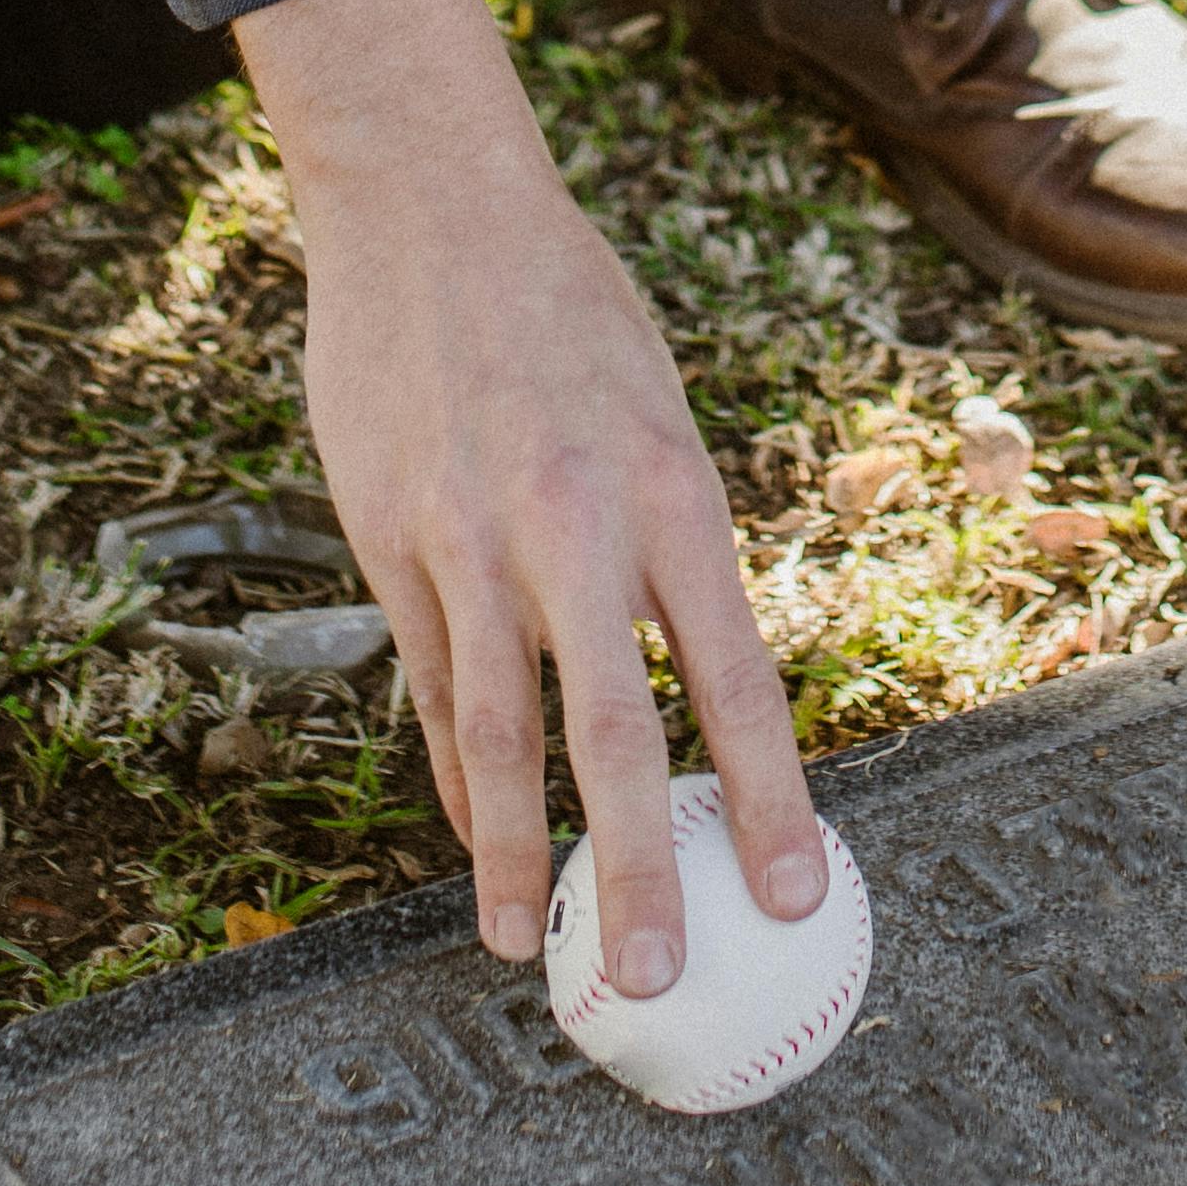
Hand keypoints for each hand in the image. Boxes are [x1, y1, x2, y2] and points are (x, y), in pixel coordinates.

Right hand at [241, 0, 824, 987]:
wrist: (431, 204)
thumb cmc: (569, 309)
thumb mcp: (655, 414)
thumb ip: (668, 547)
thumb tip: (695, 680)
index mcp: (671, 493)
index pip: (736, 678)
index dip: (770, 798)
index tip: (796, 898)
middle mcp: (575, 529)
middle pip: (615, 733)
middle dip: (639, 868)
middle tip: (656, 981)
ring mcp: (469, 541)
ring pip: (494, 729)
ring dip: (510, 851)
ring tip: (524, 949)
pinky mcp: (390, 540)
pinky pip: (428, 682)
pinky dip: (449, 770)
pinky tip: (467, 840)